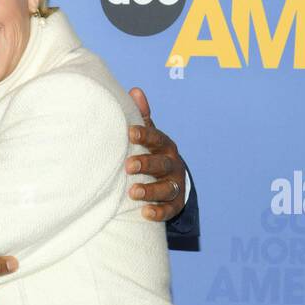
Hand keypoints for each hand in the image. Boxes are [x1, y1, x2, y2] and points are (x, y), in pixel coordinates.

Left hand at [125, 87, 187, 221]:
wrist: (173, 180)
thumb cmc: (154, 153)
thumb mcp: (150, 136)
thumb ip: (142, 117)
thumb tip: (135, 90)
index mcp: (164, 146)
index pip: (156, 139)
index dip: (144, 136)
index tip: (130, 132)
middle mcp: (172, 165)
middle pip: (161, 164)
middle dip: (146, 164)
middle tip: (128, 166)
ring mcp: (175, 185)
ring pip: (166, 188)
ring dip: (150, 191)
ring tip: (133, 192)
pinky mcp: (175, 204)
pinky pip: (169, 209)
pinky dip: (158, 212)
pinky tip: (145, 213)